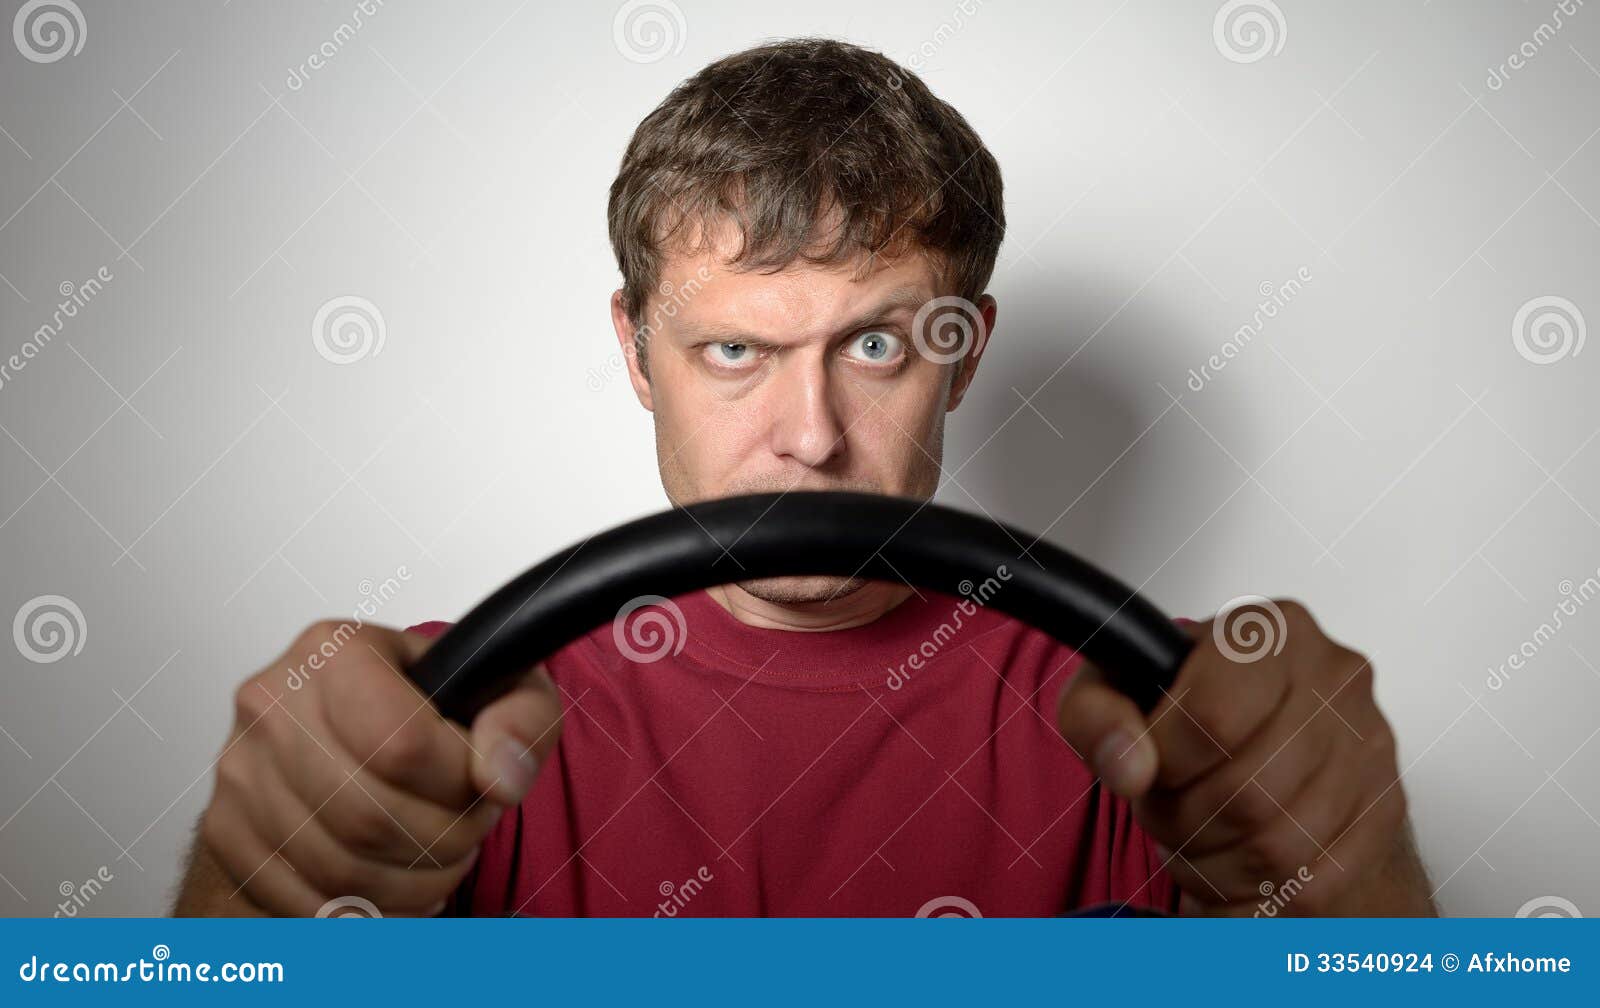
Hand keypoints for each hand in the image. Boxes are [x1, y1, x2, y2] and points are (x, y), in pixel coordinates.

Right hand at [190, 621, 562, 916]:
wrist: (353, 726)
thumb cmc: (428, 707)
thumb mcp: (501, 688)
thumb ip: (522, 720)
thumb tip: (500, 775)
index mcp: (336, 651)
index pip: (402, 742)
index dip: (459, 783)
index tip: (482, 782)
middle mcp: (272, 704)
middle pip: (369, 815)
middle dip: (443, 840)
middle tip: (469, 829)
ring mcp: (239, 772)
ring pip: (338, 869)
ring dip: (413, 884)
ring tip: (442, 858)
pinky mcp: (226, 834)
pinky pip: (303, 903)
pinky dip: (369, 914)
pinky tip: (400, 887)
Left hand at [1057, 599, 1434, 915]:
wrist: (1272, 728)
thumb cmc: (1190, 704)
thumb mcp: (1119, 689)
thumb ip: (1097, 714)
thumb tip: (1128, 767)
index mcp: (1271, 631)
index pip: (1214, 715)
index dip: (1165, 761)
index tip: (1148, 769)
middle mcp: (1335, 679)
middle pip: (1246, 794)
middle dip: (1183, 822)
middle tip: (1163, 813)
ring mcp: (1371, 746)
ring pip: (1279, 849)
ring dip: (1213, 865)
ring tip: (1193, 837)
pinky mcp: (1385, 810)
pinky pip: (1311, 888)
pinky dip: (1252, 897)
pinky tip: (1228, 868)